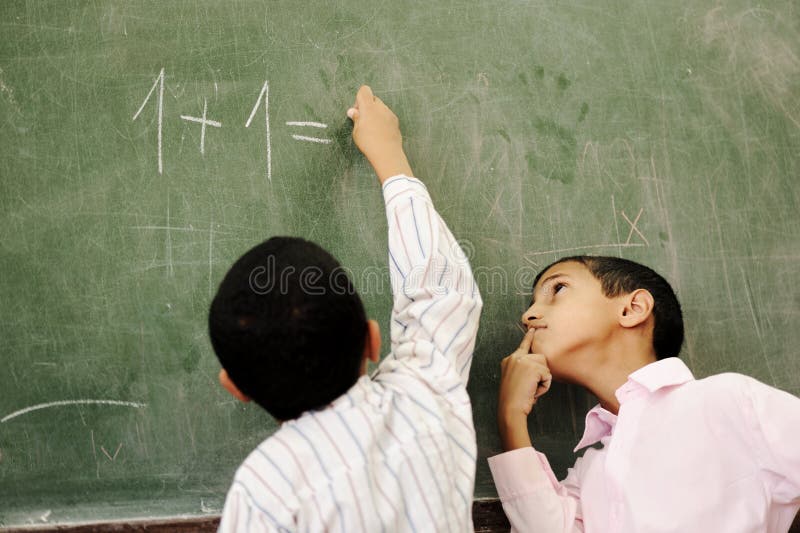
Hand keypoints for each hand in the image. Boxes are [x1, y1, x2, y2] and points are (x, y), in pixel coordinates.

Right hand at [347, 85, 412, 182]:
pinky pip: (387, 115)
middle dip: (367, 106)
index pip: (364, 90)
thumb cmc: (369, 143)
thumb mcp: (357, 131)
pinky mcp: (395, 121)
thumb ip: (356, 118)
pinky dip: (383, 120)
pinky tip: (380, 132)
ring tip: (372, 129)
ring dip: (376, 113)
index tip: (357, 110)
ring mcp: (389, 113)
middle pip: (373, 99)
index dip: (359, 98)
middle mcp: (381, 107)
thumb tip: (352, 111)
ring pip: (381, 107)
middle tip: (363, 121)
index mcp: (369, 107)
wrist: (387, 153)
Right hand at [497, 329, 551, 449]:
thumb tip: (539, 368)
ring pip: (545, 366)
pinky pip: (547, 375)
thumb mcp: (516, 381)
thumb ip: (523, 370)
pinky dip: (544, 386)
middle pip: (540, 358)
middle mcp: (514, 357)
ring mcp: (522, 360)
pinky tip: (533, 391)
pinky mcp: (532, 366)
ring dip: (542, 380)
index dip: (529, 338)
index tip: (532, 329)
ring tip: (530, 389)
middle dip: (541, 372)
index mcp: (509, 360)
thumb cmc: (514, 400)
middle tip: (530, 387)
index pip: (523, 346)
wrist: (510, 409)